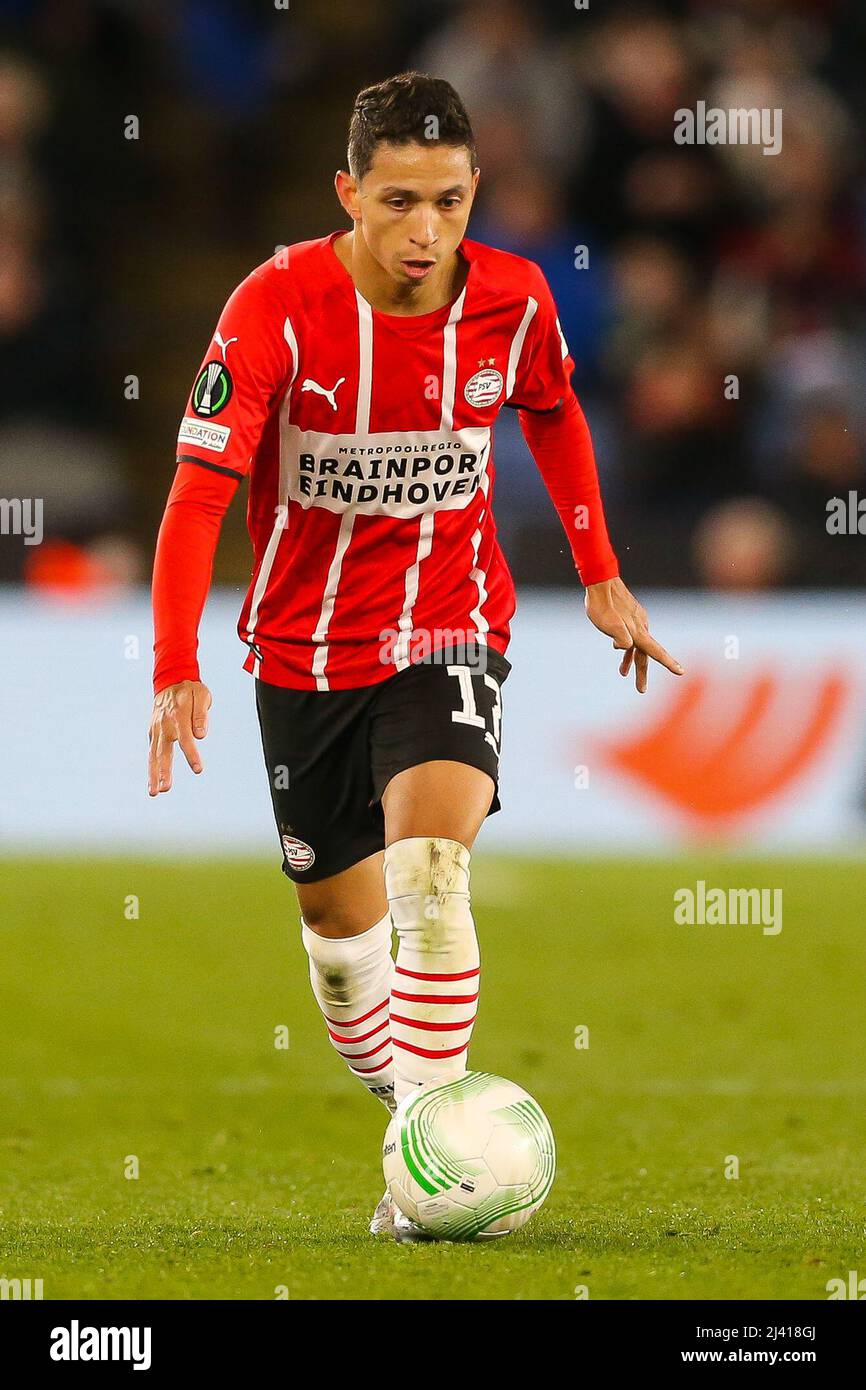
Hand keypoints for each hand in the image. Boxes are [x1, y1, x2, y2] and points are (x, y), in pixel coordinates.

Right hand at [147, 679, 211, 794]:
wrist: (170, 680)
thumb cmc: (190, 690)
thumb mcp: (202, 695)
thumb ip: (201, 715)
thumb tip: (201, 735)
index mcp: (178, 716)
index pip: (186, 738)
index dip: (192, 754)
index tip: (198, 769)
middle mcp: (164, 725)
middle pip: (164, 751)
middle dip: (163, 771)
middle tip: (164, 789)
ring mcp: (156, 729)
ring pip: (153, 754)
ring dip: (153, 774)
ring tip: (154, 792)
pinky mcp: (153, 732)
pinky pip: (151, 751)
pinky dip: (151, 766)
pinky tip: (153, 781)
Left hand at [585, 577, 682, 693]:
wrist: (601, 582)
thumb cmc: (602, 604)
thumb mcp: (607, 623)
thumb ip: (618, 635)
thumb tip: (625, 647)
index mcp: (637, 632)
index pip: (655, 651)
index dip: (668, 663)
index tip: (681, 672)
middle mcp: (641, 627)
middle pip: (645, 654)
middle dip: (642, 672)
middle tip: (641, 690)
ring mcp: (636, 622)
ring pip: (637, 645)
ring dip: (631, 660)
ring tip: (623, 673)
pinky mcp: (630, 617)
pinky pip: (632, 636)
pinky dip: (626, 646)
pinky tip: (619, 650)